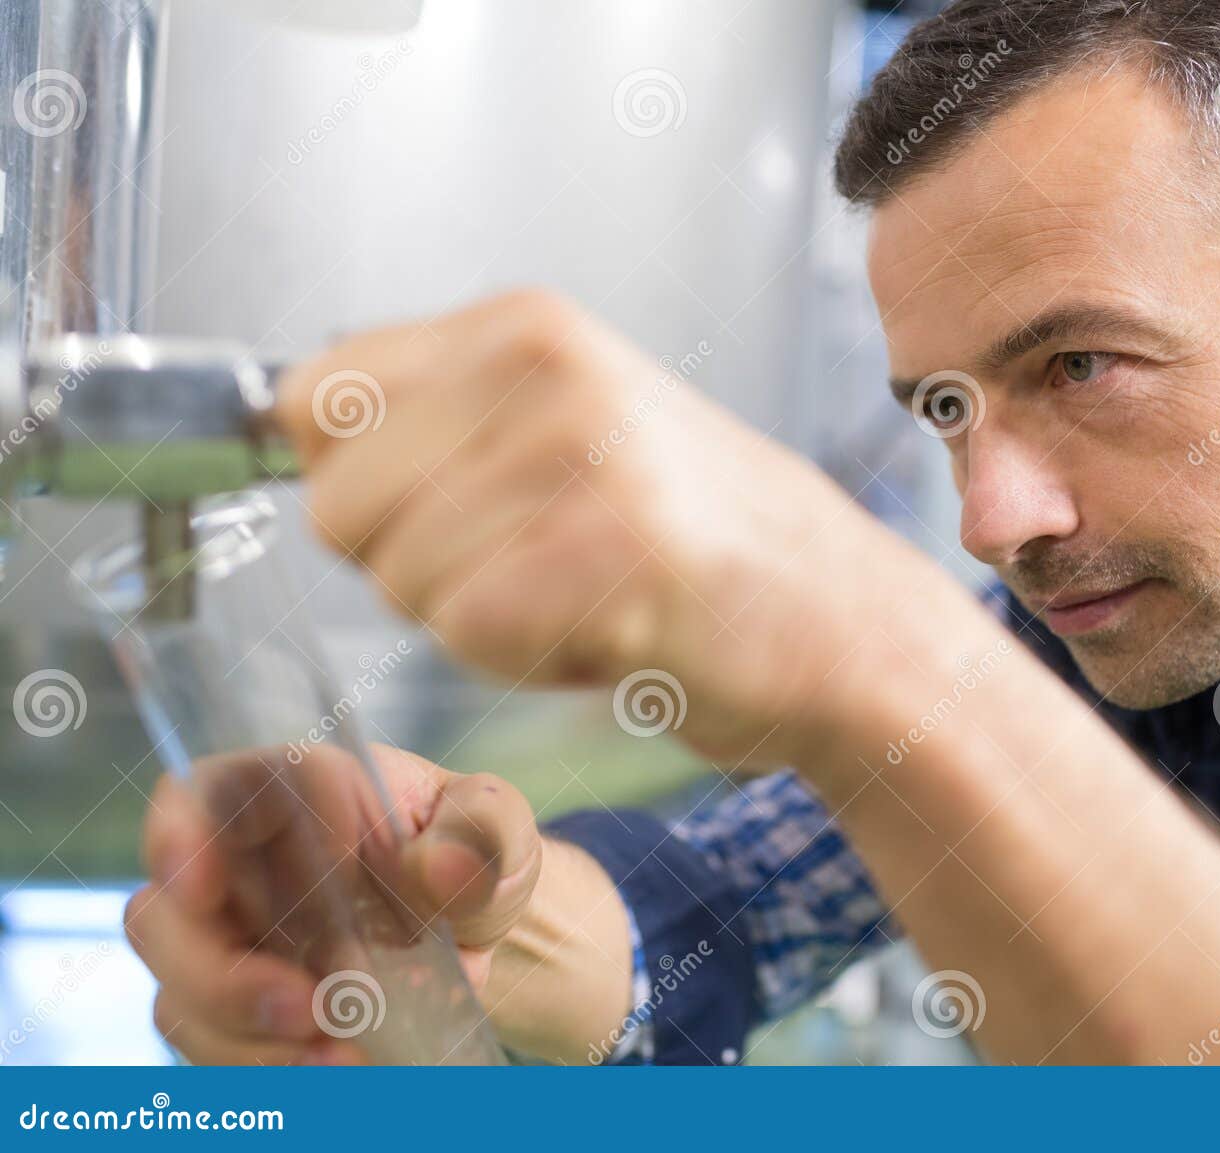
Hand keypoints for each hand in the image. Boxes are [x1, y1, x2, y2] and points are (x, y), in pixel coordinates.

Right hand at [125, 744, 539, 1064]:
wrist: (482, 921)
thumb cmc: (472, 847)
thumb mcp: (496, 824)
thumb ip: (477, 832)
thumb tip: (439, 869)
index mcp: (292, 790)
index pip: (203, 796)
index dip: (179, 837)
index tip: (197, 888)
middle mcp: (240, 865)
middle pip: (164, 916)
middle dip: (219, 975)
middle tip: (309, 1007)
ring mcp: (233, 941)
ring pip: (183, 995)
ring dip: (250, 1037)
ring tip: (346, 1051)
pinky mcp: (243, 1008)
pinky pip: (221, 1048)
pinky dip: (272, 1066)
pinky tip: (343, 1065)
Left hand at [275, 290, 957, 769]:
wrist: (842, 618)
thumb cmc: (693, 541)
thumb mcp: (561, 428)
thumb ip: (431, 417)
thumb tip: (280, 429)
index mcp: (524, 326)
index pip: (311, 398)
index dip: (360, 487)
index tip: (445, 513)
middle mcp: (550, 367)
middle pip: (340, 509)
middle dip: (417, 571)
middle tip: (534, 567)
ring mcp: (588, 452)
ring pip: (405, 582)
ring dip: (482, 624)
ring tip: (587, 596)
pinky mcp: (619, 552)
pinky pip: (474, 635)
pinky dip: (529, 663)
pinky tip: (612, 636)